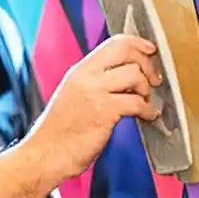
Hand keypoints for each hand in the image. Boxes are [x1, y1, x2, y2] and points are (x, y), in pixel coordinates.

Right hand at [21, 34, 162, 180]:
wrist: (44, 155)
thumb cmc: (60, 133)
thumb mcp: (74, 96)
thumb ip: (96, 83)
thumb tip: (127, 76)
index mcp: (80, 71)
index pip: (114, 42)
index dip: (138, 44)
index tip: (150, 51)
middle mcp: (85, 76)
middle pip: (126, 51)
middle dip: (147, 63)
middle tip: (154, 79)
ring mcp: (94, 92)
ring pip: (134, 74)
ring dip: (147, 89)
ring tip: (145, 103)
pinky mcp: (103, 112)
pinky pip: (136, 102)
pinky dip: (148, 109)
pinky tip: (147, 116)